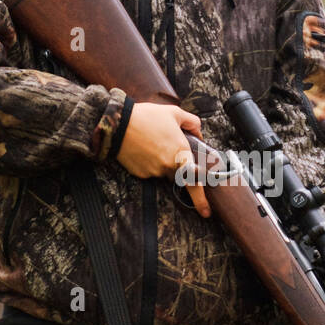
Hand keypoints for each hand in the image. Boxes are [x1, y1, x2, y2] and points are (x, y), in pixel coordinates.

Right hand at [116, 102, 210, 218]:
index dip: (201, 200)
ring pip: (163, 171)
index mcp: (181, 153)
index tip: (206, 212)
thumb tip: (199, 133)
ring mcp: (153, 172)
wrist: (118, 124)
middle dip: (176, 164)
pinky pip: (149, 171)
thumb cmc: (147, 116)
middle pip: (178, 173)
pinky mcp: (140, 174)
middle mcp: (168, 166)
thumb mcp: (174, 113)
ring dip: (161, 160)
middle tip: (162, 145)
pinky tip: (141, 147)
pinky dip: (148, 162)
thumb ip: (192, 123)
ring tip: (151, 140)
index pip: (195, 182)